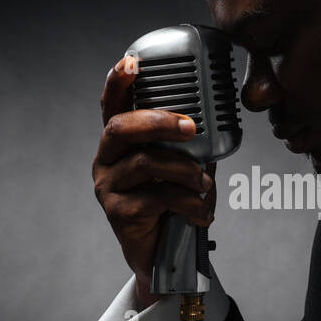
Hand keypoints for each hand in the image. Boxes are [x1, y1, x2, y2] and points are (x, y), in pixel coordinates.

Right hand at [92, 55, 216, 308]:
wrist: (165, 258)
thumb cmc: (173, 205)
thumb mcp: (183, 168)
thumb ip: (190, 145)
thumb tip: (213, 122)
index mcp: (120, 143)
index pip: (112, 105)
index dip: (119, 82)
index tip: (132, 62)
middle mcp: (107, 160)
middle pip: (121, 128)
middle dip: (158, 121)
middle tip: (191, 127)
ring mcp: (109, 187)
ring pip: (146, 163)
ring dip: (185, 170)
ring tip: (204, 183)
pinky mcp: (118, 214)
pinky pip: (158, 197)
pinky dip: (189, 202)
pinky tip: (201, 211)